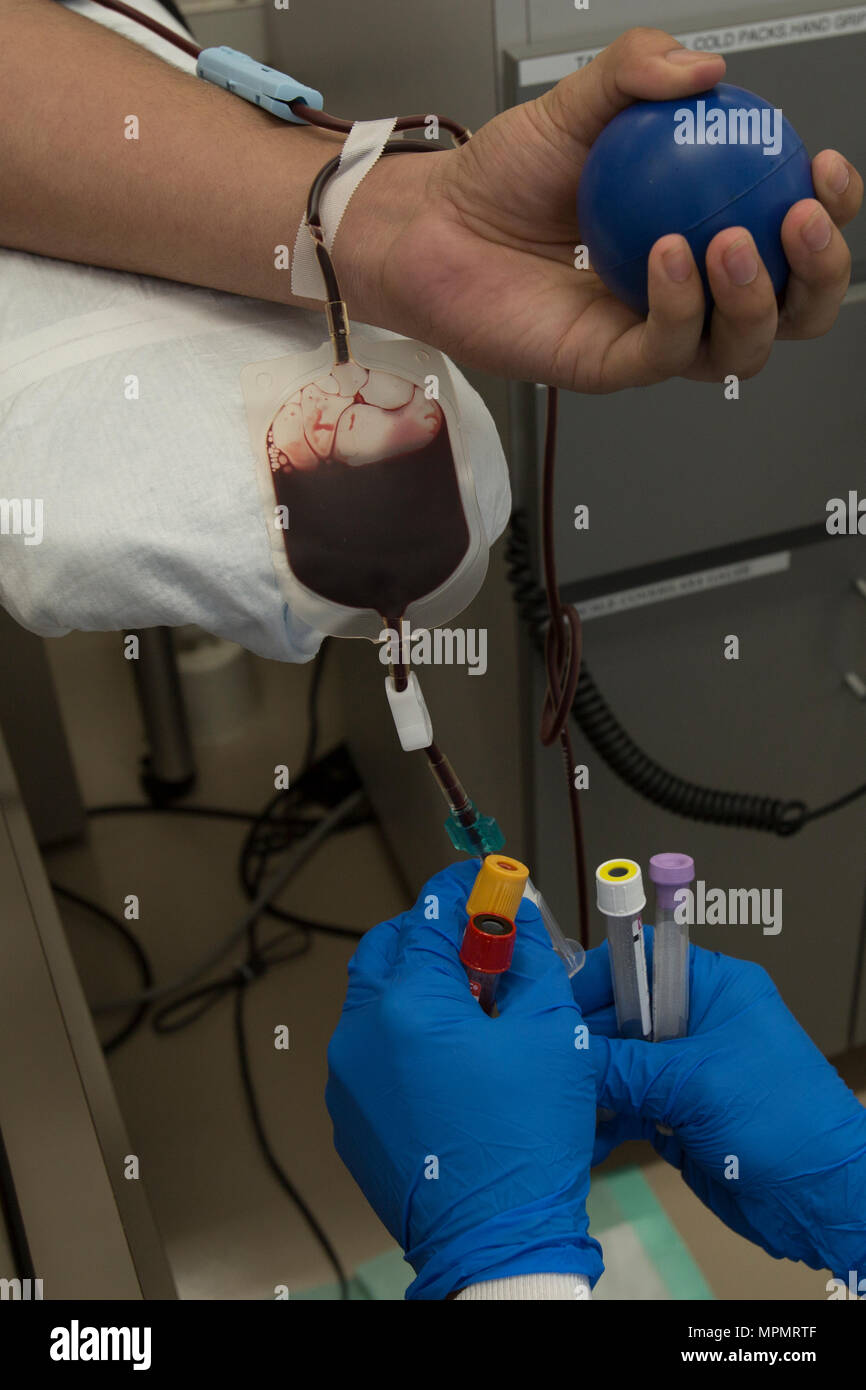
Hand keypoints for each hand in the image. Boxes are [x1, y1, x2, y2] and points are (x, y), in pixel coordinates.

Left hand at [326, 860, 602, 1298]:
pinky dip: (402, 1038)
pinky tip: (449, 1064)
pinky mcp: (348, 1116)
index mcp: (410, 1003)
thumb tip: (515, 919)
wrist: (495, 1241)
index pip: (432, 914)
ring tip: (472, 1013)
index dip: (465, 890)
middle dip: (429, 935)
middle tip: (479, 950)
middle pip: (386, 949)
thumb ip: (530, 961)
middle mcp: (361, 1031)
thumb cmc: (529, 1139)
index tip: (487, 880)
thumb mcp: (552, 1033)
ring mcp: (347, 1077)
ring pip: (373, 1000)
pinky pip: (369, 1052)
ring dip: (415, 987)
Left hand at [345, 27, 860, 391]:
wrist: (433, 226)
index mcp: (701, 233)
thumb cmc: (501, 179)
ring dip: (755, 298)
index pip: (790, 239)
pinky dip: (679, 307)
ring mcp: (650, 337)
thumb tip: (706, 70)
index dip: (827, 212)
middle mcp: (687, 295)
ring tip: (731, 239)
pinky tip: (671, 254)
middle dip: (819, 274)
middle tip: (798, 219)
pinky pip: (665, 351)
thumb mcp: (577, 104)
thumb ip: (636, 73)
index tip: (819, 166)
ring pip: (740, 349)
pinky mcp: (608, 366)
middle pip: (791, 313)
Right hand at [575, 930, 865, 1277]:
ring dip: (590, 1086)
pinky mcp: (677, 1114)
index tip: (553, 1009)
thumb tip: (567, 1056)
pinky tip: (584, 1137)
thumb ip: (625, 1067)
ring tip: (558, 1105)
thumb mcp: (695, 1085)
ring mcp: (686, 1070)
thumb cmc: (783, 1122)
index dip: (596, 983)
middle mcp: (698, 1022)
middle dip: (585, 1043)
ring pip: (619, 1064)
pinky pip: (627, 1105)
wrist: (820, 1200)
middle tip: (546, 1065)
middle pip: (621, 1016)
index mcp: (714, 988)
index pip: (640, 964)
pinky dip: (604, 1120)